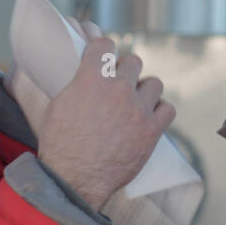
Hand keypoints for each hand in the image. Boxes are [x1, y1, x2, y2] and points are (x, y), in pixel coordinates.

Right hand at [30, 31, 175, 209]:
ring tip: (135, 102)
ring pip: (153, 83)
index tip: (104, 55)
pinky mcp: (151, 130)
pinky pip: (168, 109)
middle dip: (125, 71)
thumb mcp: (58, 105)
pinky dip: (159, 111)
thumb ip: (77, 83)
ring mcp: (137, 109)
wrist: (74, 179)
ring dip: (144, 90)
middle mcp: (118, 89)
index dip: (104, 49)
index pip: (105, 45)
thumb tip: (85, 71)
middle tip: (118, 85)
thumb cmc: (60, 145)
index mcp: (91, 79)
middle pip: (133, 62)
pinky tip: (149, 118)